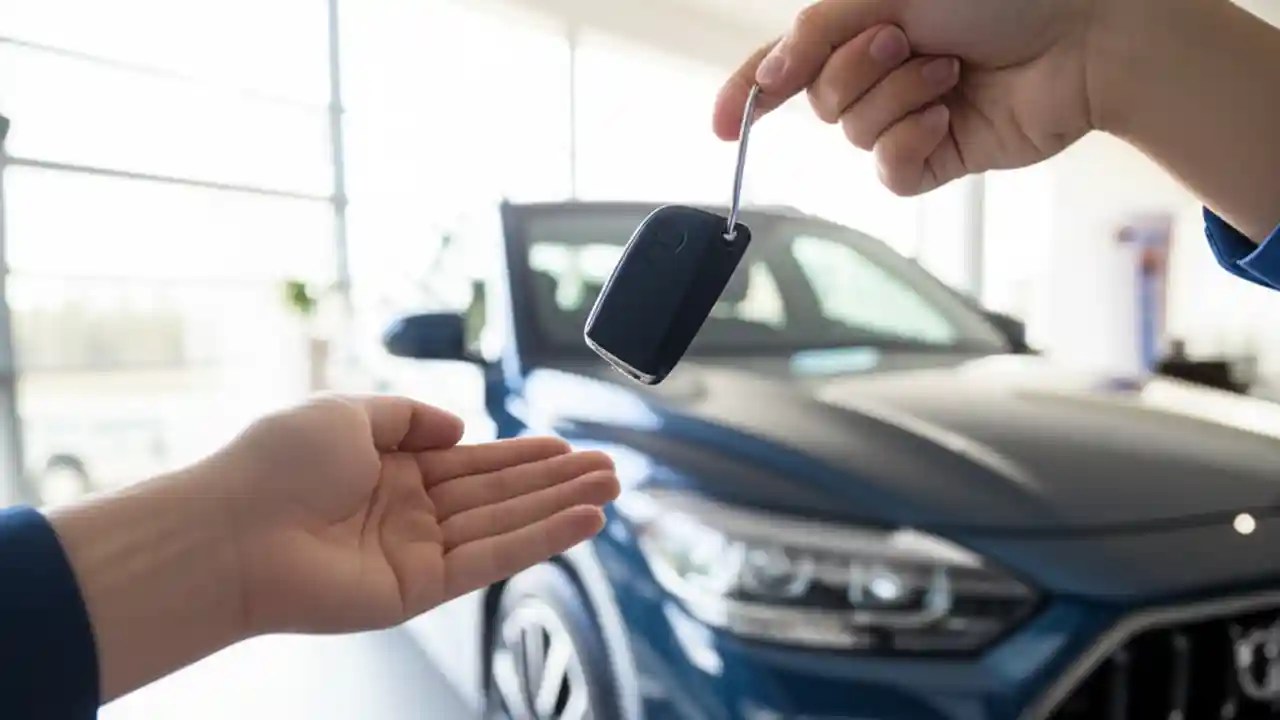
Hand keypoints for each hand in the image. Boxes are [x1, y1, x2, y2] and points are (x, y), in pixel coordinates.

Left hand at [209, 395, 619, 634]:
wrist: (232, 531)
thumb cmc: (275, 465)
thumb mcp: (347, 411)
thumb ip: (408, 415)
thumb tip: (459, 427)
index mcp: (389, 469)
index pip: (471, 462)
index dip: (522, 455)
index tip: (567, 448)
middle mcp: (408, 511)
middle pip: (499, 494)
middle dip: (556, 482)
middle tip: (610, 470)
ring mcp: (416, 551)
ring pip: (504, 525)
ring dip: (560, 508)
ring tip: (611, 491)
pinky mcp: (420, 589)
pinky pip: (491, 560)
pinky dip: (539, 541)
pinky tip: (581, 523)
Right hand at [713, 0, 1108, 194]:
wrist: (1088, 31)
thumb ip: (818, 33)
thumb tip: (770, 78)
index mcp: (866, 25)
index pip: (788, 65)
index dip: (748, 92)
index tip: (723, 127)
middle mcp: (883, 72)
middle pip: (819, 101)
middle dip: (855, 69)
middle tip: (907, 37)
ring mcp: (911, 115)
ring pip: (855, 135)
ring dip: (898, 97)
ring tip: (951, 71)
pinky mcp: (940, 156)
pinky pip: (890, 172)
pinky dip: (912, 142)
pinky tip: (949, 115)